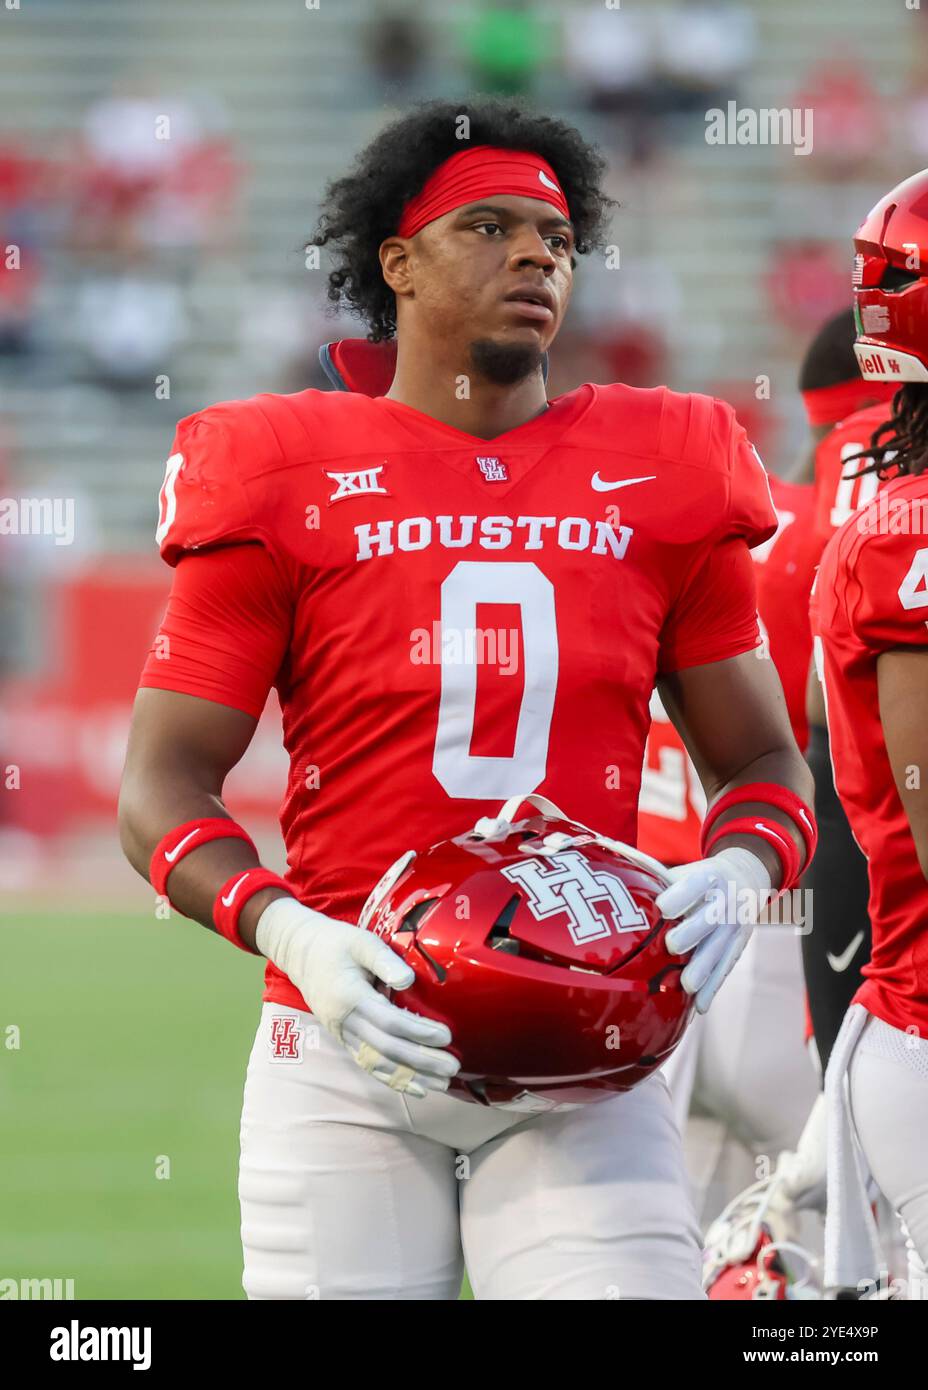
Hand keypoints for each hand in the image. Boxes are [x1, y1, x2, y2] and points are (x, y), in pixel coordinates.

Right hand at [255, 896, 459, 1098]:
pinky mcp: (343, 1039)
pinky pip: (368, 1064)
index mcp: (350, 996)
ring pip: (378, 1063)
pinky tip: (416, 1087)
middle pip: (386, 1048)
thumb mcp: (361, 941)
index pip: (389, 1021)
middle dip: (421, 1061)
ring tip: (442, 1083)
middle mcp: (344, 1021)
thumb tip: (409, 980)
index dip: (418, 1031)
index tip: (446, 1036)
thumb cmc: (336, 943)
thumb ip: (384, 960)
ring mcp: (342, 1034)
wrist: (301, 953)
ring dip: (411, 1076)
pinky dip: (392, 1079)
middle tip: (452, 1067)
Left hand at [656, 847, 770, 1013]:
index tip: (663, 908)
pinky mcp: (739, 946)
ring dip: (704, 968)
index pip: (695, 885)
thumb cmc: (699, 879)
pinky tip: (700, 1006)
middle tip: (672, 946)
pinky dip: (713, 987)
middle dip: (693, 932)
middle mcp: (725, 901)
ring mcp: (735, 925)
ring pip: (719, 948)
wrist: (744, 878)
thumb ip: (657, 882)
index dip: (680, 896)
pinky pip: (725, 968)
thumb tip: (615, 888)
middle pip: (710, 918)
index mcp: (708, 877)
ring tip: (687, 986)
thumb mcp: (685, 872)